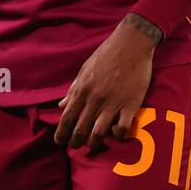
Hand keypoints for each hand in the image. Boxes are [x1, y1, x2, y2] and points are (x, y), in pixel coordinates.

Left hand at [53, 14, 157, 152]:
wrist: (131, 44)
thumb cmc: (106, 55)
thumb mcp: (85, 70)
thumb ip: (73, 89)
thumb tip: (61, 105)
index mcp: (82, 89)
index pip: (67, 117)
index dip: (61, 133)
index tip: (59, 141)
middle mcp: (95, 99)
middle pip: (80, 129)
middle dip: (75, 141)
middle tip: (75, 146)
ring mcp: (112, 103)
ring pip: (98, 133)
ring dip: (94, 143)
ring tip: (93, 145)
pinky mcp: (130, 104)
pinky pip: (122, 128)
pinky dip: (117, 135)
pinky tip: (115, 133)